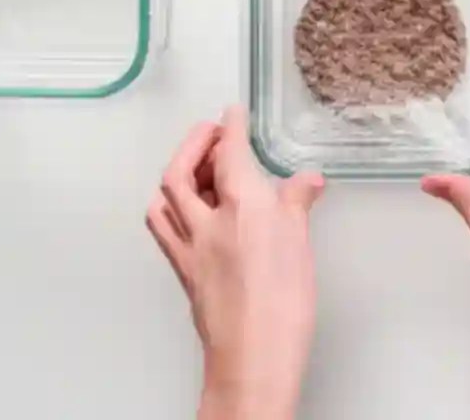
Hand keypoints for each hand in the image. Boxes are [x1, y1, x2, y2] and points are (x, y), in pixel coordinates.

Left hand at [147, 106, 324, 419]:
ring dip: (176, 171)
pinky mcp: (185, 271)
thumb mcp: (302, 245)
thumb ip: (298, 204)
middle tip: (211, 131)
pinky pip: (164, 228)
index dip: (230, 126)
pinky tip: (184, 211)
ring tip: (194, 165)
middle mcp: (209, 222)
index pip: (230, 152)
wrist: (255, 357)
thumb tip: (305, 182)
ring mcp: (191, 248)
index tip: (233, 113)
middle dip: (194, 142)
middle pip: (183, 169)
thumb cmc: (282, 307)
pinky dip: (169, 207)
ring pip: (166, 196)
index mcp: (243, 206)